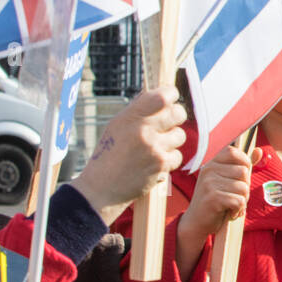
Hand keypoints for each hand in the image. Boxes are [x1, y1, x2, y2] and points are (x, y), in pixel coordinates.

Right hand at [69, 86, 187, 226]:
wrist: (101, 187)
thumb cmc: (109, 154)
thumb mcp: (117, 126)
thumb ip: (138, 111)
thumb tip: (161, 96)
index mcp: (131, 116)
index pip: (162, 96)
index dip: (171, 94)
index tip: (171, 97)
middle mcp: (143, 129)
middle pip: (178, 113)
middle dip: (176, 117)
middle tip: (169, 122)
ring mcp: (154, 147)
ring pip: (180, 135)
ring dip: (172, 140)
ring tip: (155, 147)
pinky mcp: (161, 164)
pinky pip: (177, 155)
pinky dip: (169, 159)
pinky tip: (154, 162)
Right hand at [175, 144, 252, 281]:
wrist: (196, 222)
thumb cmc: (216, 200)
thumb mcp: (228, 179)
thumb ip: (244, 165)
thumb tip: (259, 151)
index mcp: (212, 162)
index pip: (235, 152)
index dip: (244, 164)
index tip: (238, 178)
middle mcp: (208, 169)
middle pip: (244, 172)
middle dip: (245, 187)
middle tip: (233, 196)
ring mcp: (209, 183)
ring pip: (244, 188)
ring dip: (242, 201)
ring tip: (230, 205)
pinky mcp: (213, 198)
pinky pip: (239, 201)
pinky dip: (238, 210)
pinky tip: (229, 212)